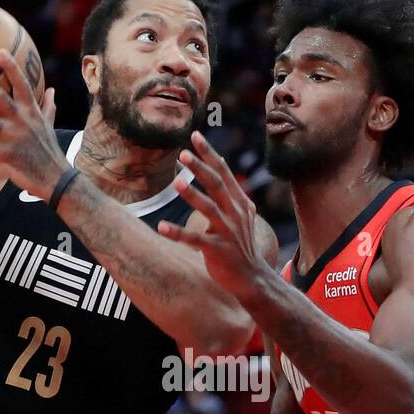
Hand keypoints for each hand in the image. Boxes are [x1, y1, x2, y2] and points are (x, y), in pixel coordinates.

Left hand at [0, 53, 60, 194]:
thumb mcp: (50, 125)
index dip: (11, 67)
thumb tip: (52, 89)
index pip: (22, 84)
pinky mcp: (3, 154)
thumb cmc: (49, 152)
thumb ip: (48, 106)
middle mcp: (21, 120)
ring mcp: (11, 136)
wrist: (56, 179)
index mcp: (32, 111)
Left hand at [157, 132, 264, 298]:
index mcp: (239, 202)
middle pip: (217, 185)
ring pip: (209, 209)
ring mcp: (228, 232)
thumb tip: (218, 164)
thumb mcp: (241, 215)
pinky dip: (177, 233)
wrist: (252, 278)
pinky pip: (195, 240)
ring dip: (192, 195)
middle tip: (183, 154)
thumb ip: (230, 192)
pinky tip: (161, 227)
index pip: (224, 172)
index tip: (194, 136)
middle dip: (200, 168)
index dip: (209, 153)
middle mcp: (235, 214)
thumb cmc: (241, 245)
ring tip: (177, 182)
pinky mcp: (218, 251)